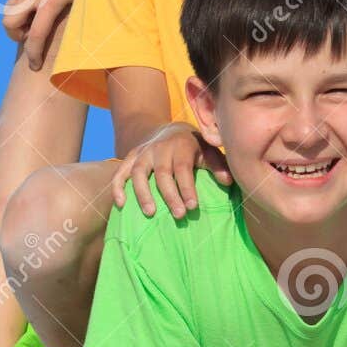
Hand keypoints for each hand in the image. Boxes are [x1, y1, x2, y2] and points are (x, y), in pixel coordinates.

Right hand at [1, 0, 87, 68]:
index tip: (34, 65)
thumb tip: (64, 35)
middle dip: (16, 34)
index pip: (35, 38)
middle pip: (9, 24)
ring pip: (8, 8)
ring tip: (33, 13)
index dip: (33, 55)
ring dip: (17, 17)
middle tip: (31, 33)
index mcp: (50, 2)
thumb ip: (68, 15)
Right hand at [112, 126, 232, 216]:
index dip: (187, 188)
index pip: (183, 168)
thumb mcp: (208, 150)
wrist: (170, 130)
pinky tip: (121, 204)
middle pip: (162, 173)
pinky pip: (120, 172)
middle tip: (179, 216)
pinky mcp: (130, 158)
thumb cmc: (194, 147)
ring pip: (138, 172)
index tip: (193, 207)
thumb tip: (229, 181)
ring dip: (143, 193)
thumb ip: (218, 165)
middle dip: (170, 195)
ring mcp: (143, 153)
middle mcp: (160, 148)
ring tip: (150, 213)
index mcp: (181, 145)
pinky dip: (118, 187)